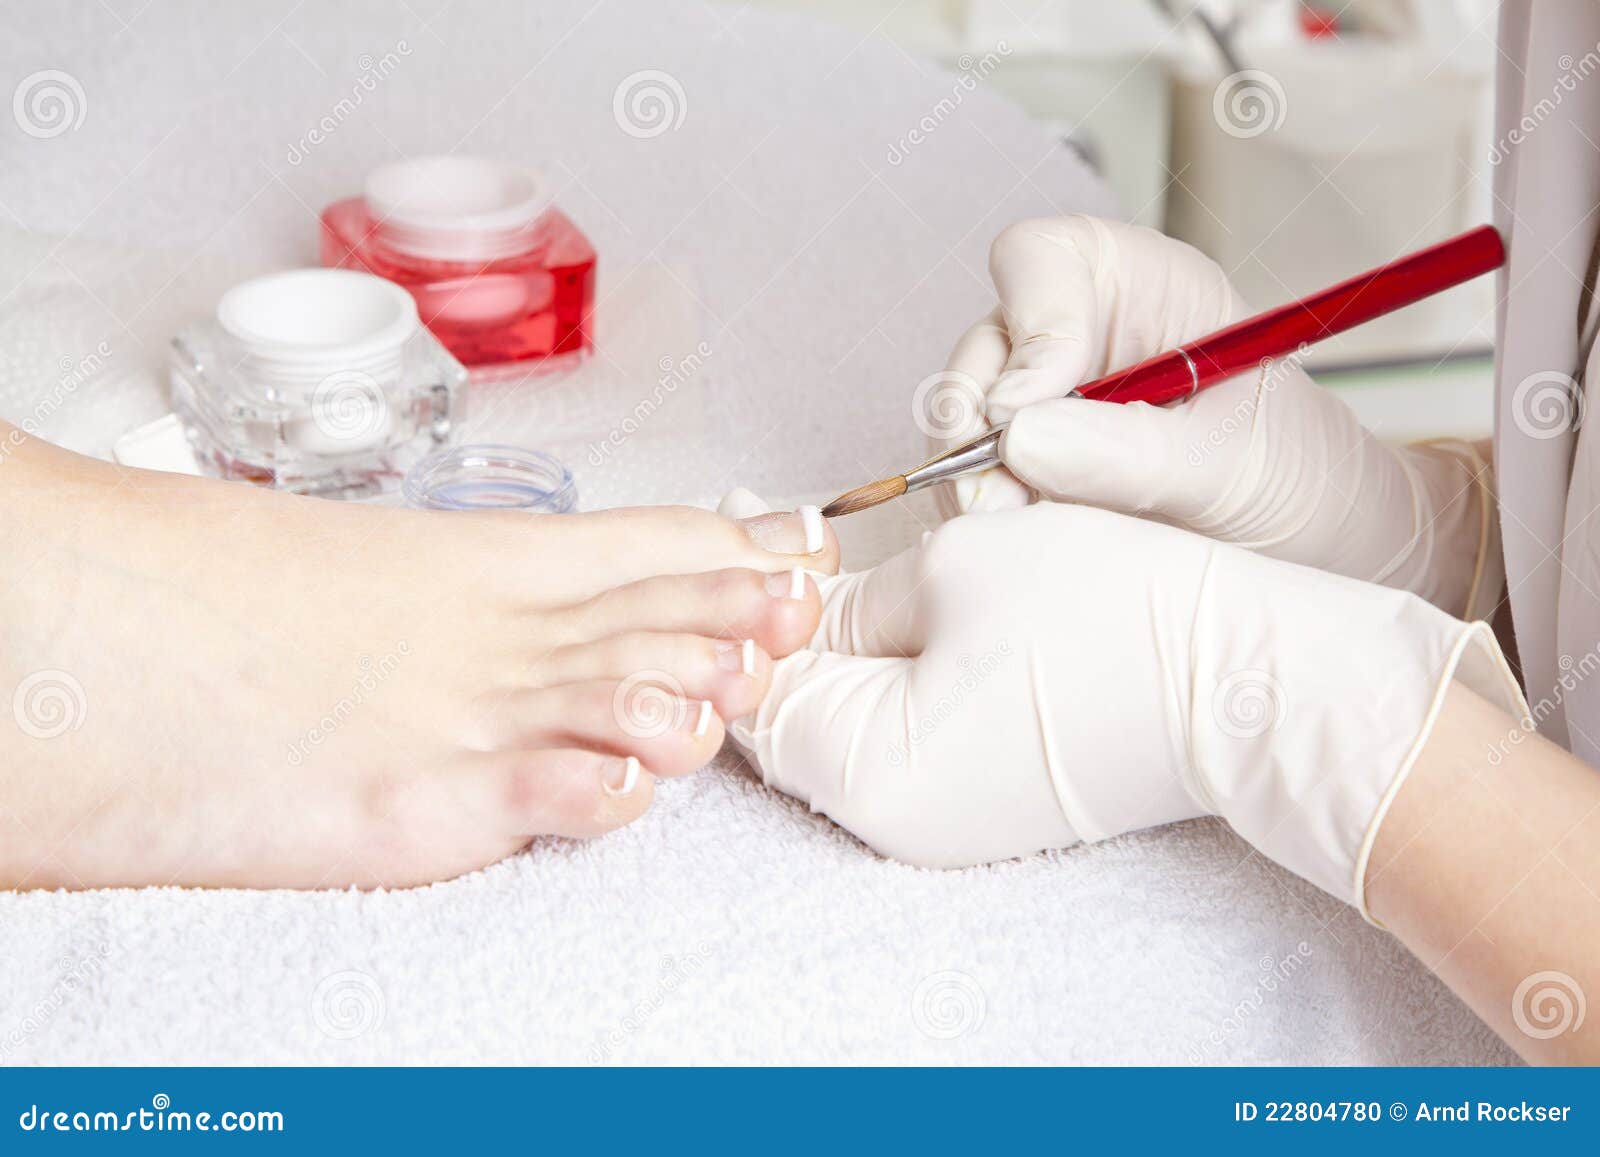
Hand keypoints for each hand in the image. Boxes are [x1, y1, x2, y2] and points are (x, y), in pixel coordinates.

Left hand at [732, 503, 1523, 913]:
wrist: (1250, 684)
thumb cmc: (1118, 618)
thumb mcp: (955, 569)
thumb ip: (843, 593)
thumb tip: (785, 588)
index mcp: (870, 769)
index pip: (751, 683)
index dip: (731, 593)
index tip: (729, 518)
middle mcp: (893, 819)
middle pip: (791, 707)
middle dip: (774, 617)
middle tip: (767, 528)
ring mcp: (938, 820)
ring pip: (843, 717)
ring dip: (828, 642)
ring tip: (821, 557)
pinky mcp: (979, 800)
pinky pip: (896, 731)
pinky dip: (879, 671)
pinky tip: (880, 608)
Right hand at [930, 215, 1496, 617]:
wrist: (1313, 551)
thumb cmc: (1297, 481)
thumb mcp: (1233, 467)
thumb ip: (1131, 451)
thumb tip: (1021, 438)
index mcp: (1143, 287)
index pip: (1044, 259)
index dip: (1027, 326)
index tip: (1027, 410)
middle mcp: (1081, 331)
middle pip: (985, 344)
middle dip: (977, 423)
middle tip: (997, 496)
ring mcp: (1045, 399)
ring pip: (963, 414)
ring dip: (973, 475)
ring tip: (1014, 525)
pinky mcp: (1026, 463)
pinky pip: (969, 473)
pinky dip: (978, 508)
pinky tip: (1017, 538)